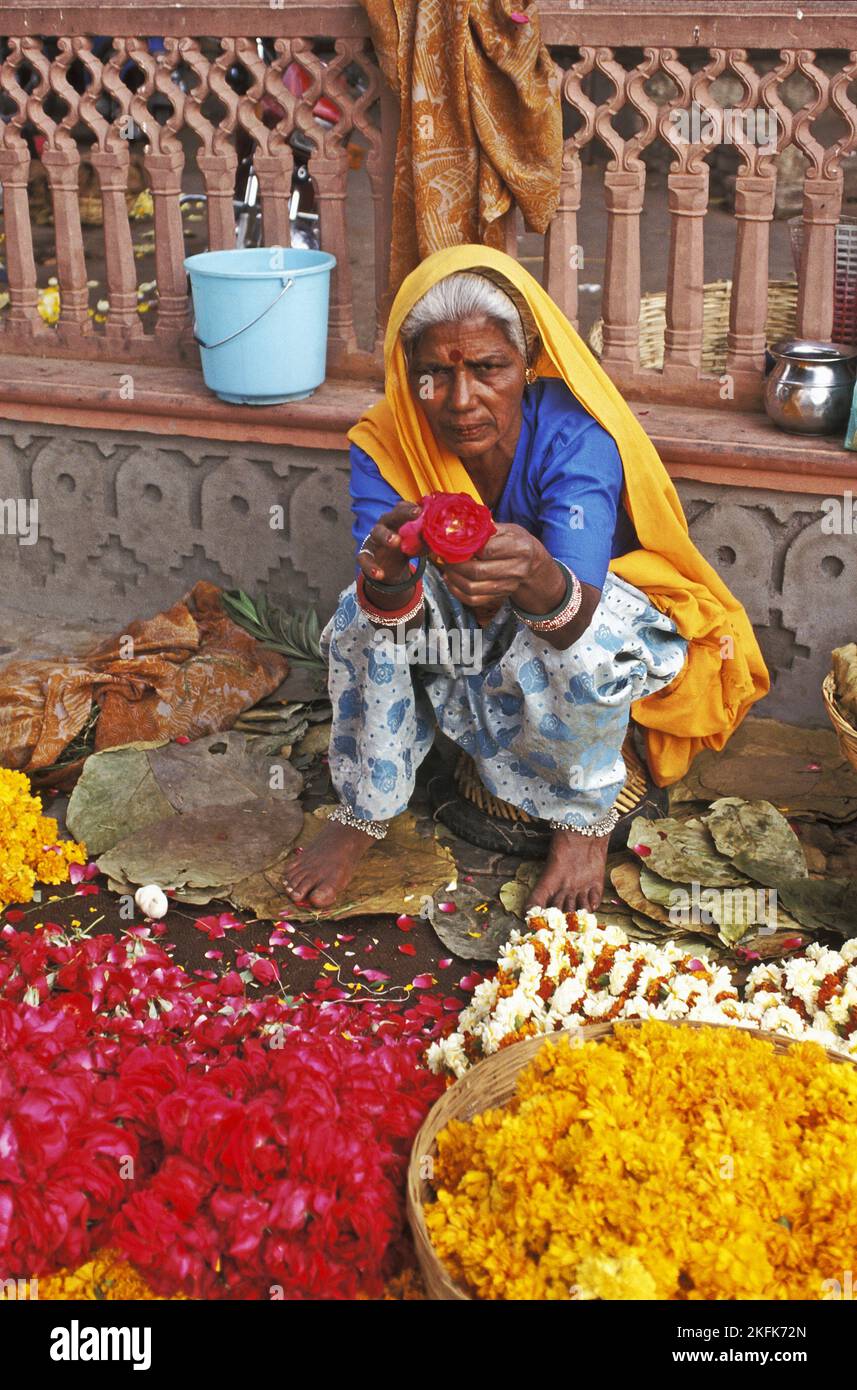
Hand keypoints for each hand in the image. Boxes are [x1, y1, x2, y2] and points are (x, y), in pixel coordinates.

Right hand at [358, 501, 423, 587]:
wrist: (386, 566)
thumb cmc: (404, 548)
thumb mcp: (417, 545)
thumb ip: (426, 541)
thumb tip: (442, 538)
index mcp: (397, 519)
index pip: (403, 508)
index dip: (411, 508)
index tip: (422, 509)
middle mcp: (384, 525)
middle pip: (391, 516)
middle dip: (403, 514)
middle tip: (416, 514)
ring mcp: (373, 539)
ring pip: (377, 533)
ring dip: (386, 536)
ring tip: (396, 542)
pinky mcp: (365, 554)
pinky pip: (364, 559)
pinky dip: (370, 567)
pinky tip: (379, 575)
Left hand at [441, 524, 561, 609]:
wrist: (532, 564)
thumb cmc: (516, 542)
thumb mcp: (508, 529)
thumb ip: (486, 529)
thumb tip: (459, 527)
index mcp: (519, 548)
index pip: (488, 550)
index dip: (468, 547)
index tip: (455, 543)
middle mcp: (516, 569)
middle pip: (478, 571)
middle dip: (456, 564)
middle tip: (446, 557)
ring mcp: (508, 586)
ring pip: (473, 588)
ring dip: (454, 578)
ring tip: (447, 567)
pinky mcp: (499, 597)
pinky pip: (473, 600)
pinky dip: (457, 592)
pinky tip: (451, 580)